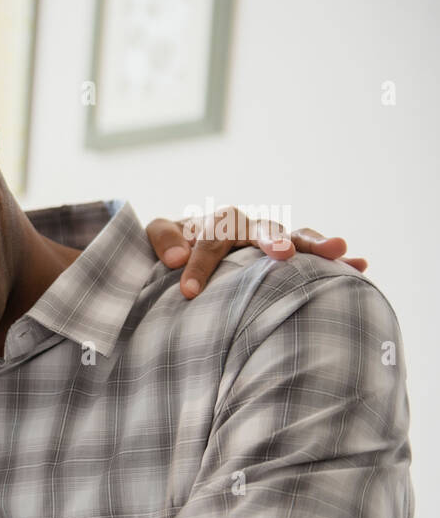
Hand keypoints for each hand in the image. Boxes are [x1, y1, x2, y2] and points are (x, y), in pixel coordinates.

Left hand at [145, 206, 366, 298]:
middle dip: (273, 239)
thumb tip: (175, 258)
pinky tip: (361, 264)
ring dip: (313, 243)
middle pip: (263, 227)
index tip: (189, 292)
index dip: (200, 263)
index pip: (210, 240)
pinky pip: (312, 256)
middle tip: (282, 253)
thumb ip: (162, 239)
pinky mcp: (285, 258)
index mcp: (214, 225)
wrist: (185, 253)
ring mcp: (269, 242)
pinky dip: (335, 259)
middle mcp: (246, 229)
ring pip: (293, 237)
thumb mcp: (156, 241)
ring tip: (338, 250)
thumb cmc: (172, 251)